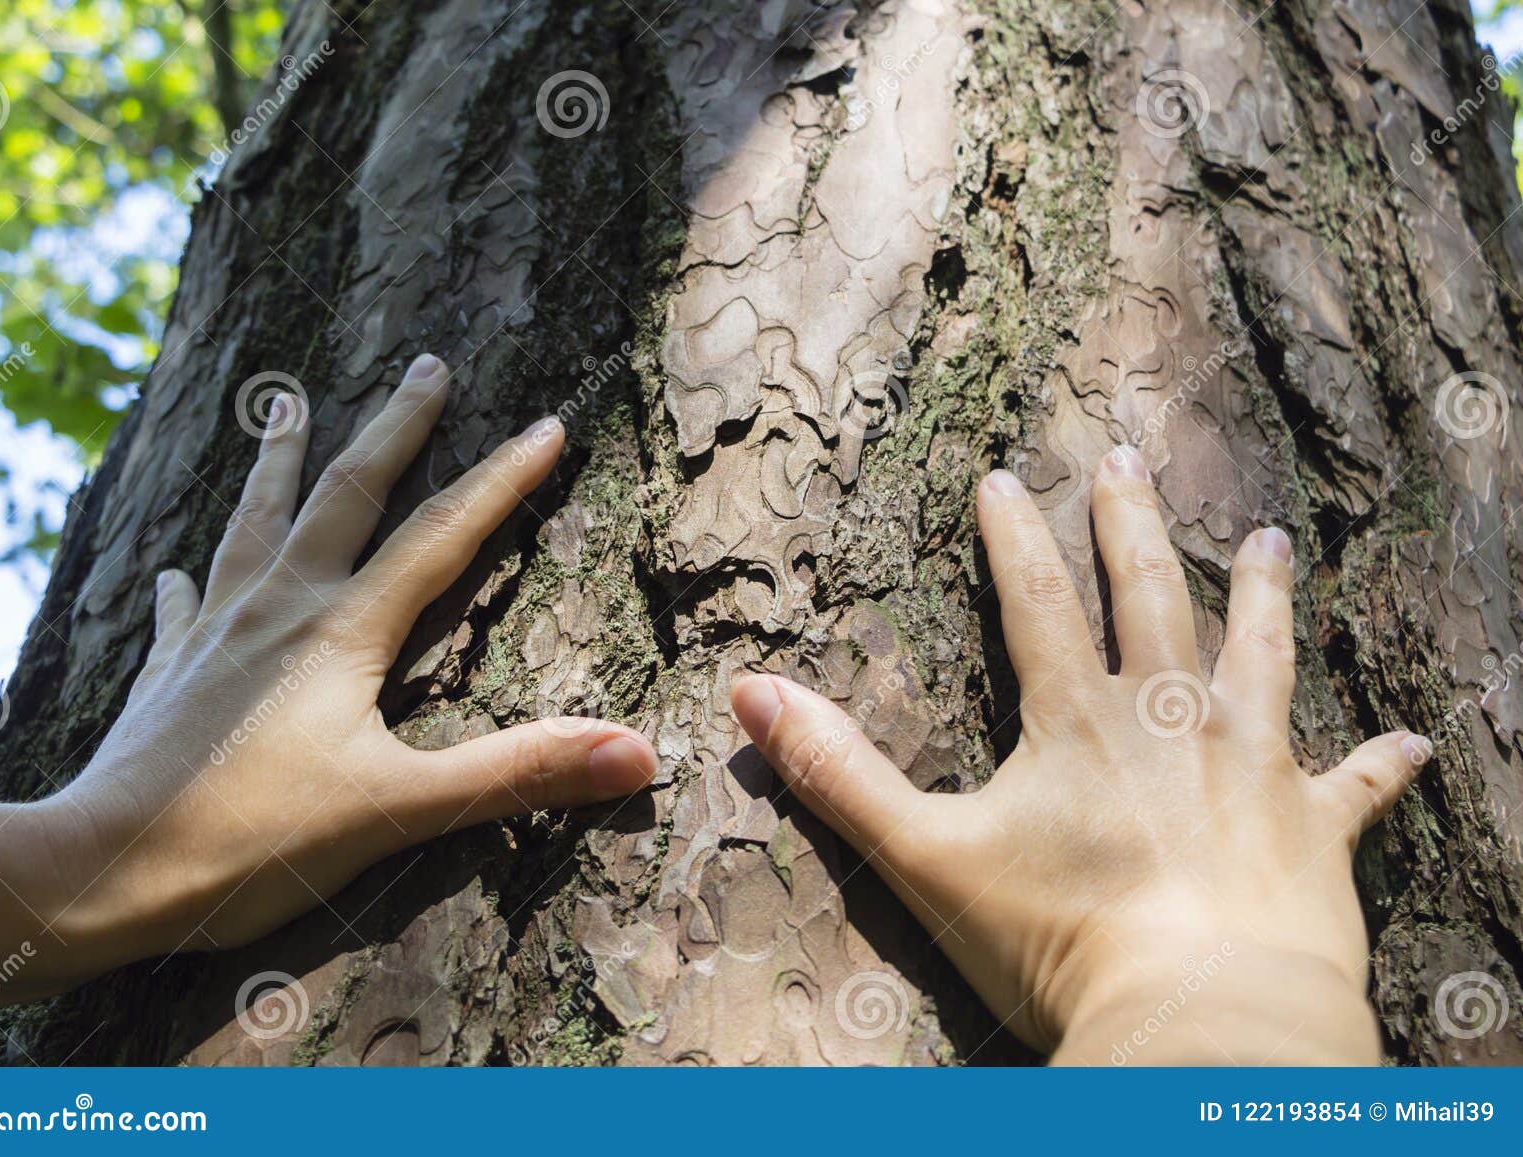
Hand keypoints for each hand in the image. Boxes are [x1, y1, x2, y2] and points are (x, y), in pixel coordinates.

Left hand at [0, 354, 654, 1002]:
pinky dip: (192, 575)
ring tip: (285, 400)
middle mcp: (278, 608)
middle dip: (394, 428)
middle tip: (426, 365)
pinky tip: (178, 566)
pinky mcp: (169, 670)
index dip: (500, 479)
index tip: (545, 425)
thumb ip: (518, 774)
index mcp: (342, 631)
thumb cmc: (254, 844)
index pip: (442, 536)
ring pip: (255, 521)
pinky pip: (184, 601)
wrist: (102, 870)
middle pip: (345, 495)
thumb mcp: (401, 810)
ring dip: (280, 459)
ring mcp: (215, 632)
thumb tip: (637, 753)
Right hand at [731, 445, 1427, 1063]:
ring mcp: (1253, 766)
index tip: (1003, 476)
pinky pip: (1357, 787)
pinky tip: (1414, 744)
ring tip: (1273, 539)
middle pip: (1150, 595)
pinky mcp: (1314, 830)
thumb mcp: (924, 854)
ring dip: (1265, 595)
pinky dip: (1382, 766)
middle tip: (1127, 457)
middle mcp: (1172, 718)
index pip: (1037, 598)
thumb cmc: (1060, 939)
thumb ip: (837, 771)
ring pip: (1262, 655)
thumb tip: (746, 690)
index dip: (1014, 533)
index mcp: (1079, 719)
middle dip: (1132, 524)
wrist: (1200, 1018)